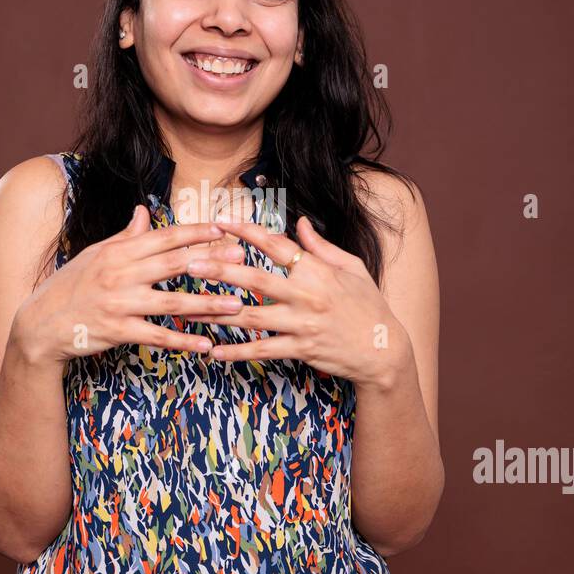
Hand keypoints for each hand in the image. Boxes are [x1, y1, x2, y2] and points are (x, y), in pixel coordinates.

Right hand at [12, 206, 247, 363]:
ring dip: (207, 304)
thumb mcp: (94, 255)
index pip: (163, 237)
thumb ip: (124, 236)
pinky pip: (157, 336)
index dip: (195, 233)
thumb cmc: (69, 287)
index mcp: (118, 251)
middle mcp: (120, 274)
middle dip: (212, 261)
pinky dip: (183, 341)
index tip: (224, 229)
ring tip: (236, 306)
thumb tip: (143, 212)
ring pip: (172, 303)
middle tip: (242, 260)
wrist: (38, 324)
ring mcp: (119, 303)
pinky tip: (206, 344)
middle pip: (174, 265)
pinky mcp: (118, 331)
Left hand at [185, 214, 412, 387]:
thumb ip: (321, 246)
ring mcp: (303, 323)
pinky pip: (264, 349)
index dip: (246, 231)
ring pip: (253, 316)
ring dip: (219, 313)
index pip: (276, 244)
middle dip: (220, 270)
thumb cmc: (368, 305)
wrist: (383, 349)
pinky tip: (214, 351)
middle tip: (190, 263)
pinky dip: (238, 351)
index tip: (221, 221)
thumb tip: (299, 222)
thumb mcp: (351, 267)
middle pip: (256, 279)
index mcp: (317, 270)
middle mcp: (307, 294)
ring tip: (190, 308)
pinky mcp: (302, 348)